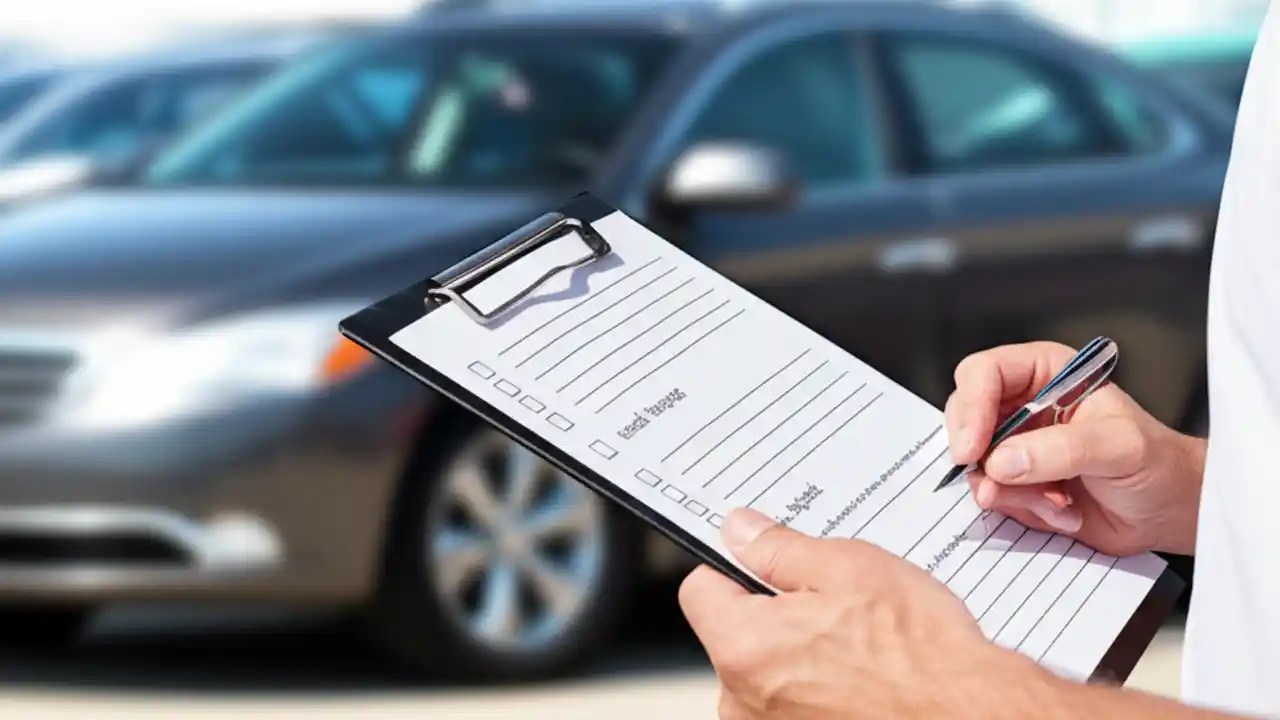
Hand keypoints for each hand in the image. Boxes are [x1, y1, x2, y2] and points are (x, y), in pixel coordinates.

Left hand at [679, 509, 1053, 719]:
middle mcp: (743, 701)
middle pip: (733, 636)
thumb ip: (779, 549)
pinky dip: (816, 692)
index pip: (699, 590)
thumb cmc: (922, 654)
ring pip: (765, 675)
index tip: (763, 565)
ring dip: (798, 658)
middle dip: (773, 617)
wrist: (973, 715)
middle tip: (831, 609)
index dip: (732, 569)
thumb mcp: (851, 569)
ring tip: (855, 648)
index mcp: (744, 647)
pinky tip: (859, 681)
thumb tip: (740, 531)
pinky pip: (790, 706)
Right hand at [945, 342, 1204, 555]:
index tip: (973, 447)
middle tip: (997, 480)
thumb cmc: (1156, 464)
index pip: (984, 373)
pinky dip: (1020, 509)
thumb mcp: (1118, 446)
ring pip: (974, 463)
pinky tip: (1059, 510)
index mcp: (1046, 374)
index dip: (971, 406)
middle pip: (965, 416)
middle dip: (980, 454)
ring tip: (1056, 499)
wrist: (1166, 512)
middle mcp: (1022, 406)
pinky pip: (990, 495)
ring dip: (1010, 491)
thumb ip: (1062, 449)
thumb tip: (1003, 461)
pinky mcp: (1014, 483)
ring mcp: (1014, 447)